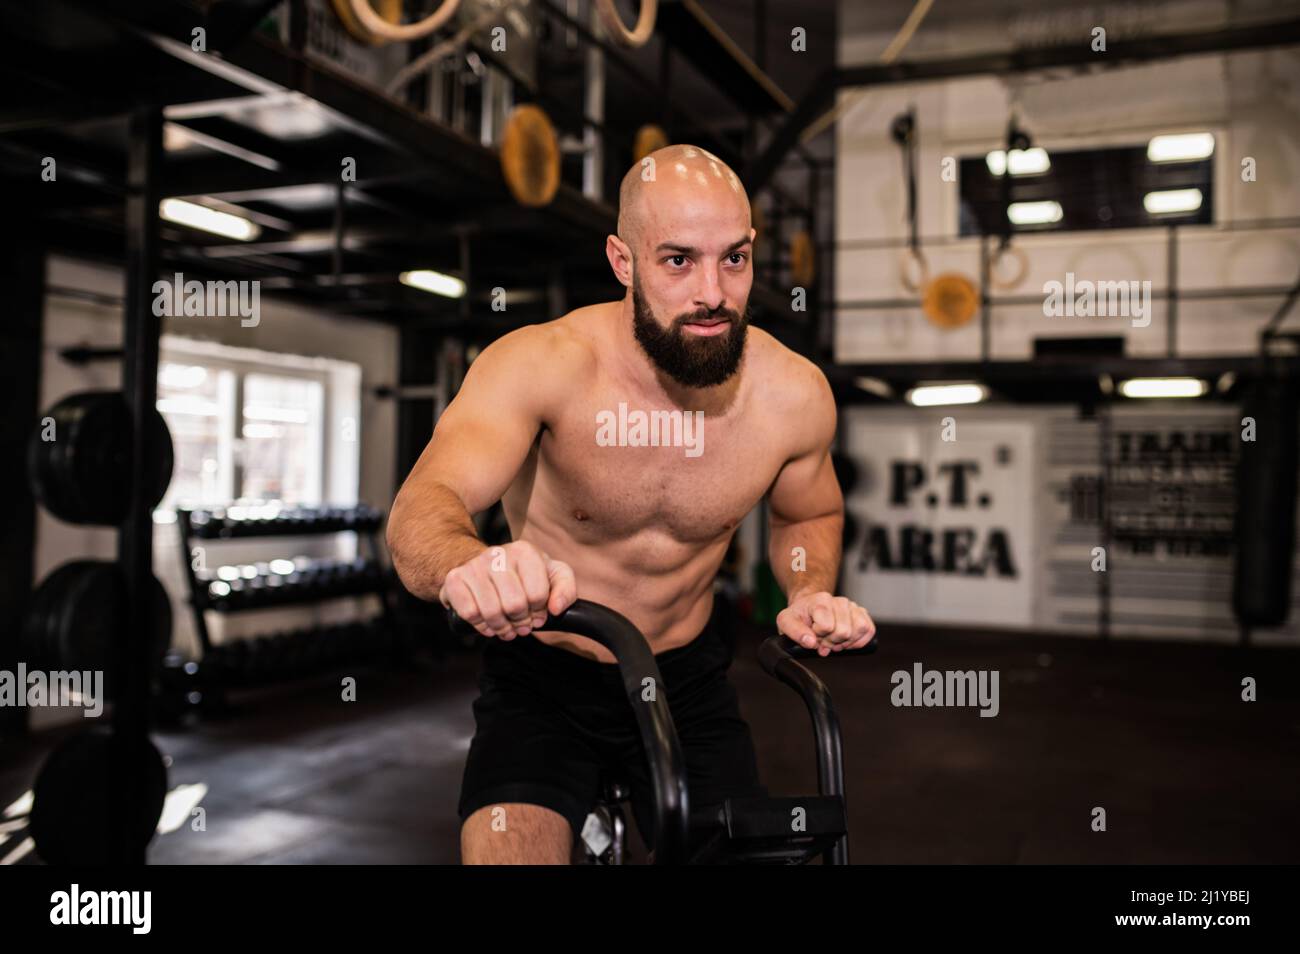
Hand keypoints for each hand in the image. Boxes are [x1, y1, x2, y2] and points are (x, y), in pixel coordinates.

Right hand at [439, 541, 576, 638]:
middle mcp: (498, 554)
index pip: (537, 595)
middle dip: (520, 622)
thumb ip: (565, 589)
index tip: (536, 615)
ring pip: (491, 612)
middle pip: (514, 605)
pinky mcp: (455, 579)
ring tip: (506, 627)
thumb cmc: (523, 575)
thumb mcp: (551, 576)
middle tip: (520, 625)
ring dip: (502, 627)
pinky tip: (487, 623)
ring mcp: (474, 565)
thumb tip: (555, 609)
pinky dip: (480, 625)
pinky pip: (469, 613)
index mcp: (525, 551)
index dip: (539, 612)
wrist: (483, 567)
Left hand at [777, 590, 875, 656]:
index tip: (813, 633)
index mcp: (821, 601)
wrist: (810, 607)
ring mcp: (853, 606)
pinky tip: (845, 640)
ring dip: (845, 642)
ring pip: (859, 630)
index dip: (818, 636)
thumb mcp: (786, 621)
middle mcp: (839, 601)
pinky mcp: (863, 614)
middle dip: (831, 642)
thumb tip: (810, 642)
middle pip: (844, 632)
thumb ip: (795, 631)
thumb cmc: (800, 615)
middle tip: (823, 639)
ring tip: (833, 639)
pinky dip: (858, 641)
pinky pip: (869, 630)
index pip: (827, 626)